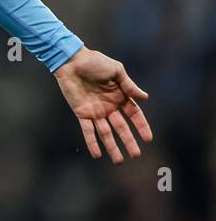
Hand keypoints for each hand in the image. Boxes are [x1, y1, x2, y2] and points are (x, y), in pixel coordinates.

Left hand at [53, 46, 152, 163]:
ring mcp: (95, 111)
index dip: (141, 127)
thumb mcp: (117, 71)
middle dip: (129, 141)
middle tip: (136, 155)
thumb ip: (129, 86)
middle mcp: (109, 107)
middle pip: (121, 127)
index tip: (148, 139)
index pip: (134, 115)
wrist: (71, 60)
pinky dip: (92, 142)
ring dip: (112, 146)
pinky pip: (87, 130)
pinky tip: (97, 154)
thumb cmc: (95, 62)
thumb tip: (145, 98)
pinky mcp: (81, 113)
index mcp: (120, 96)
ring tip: (119, 161)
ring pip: (106, 133)